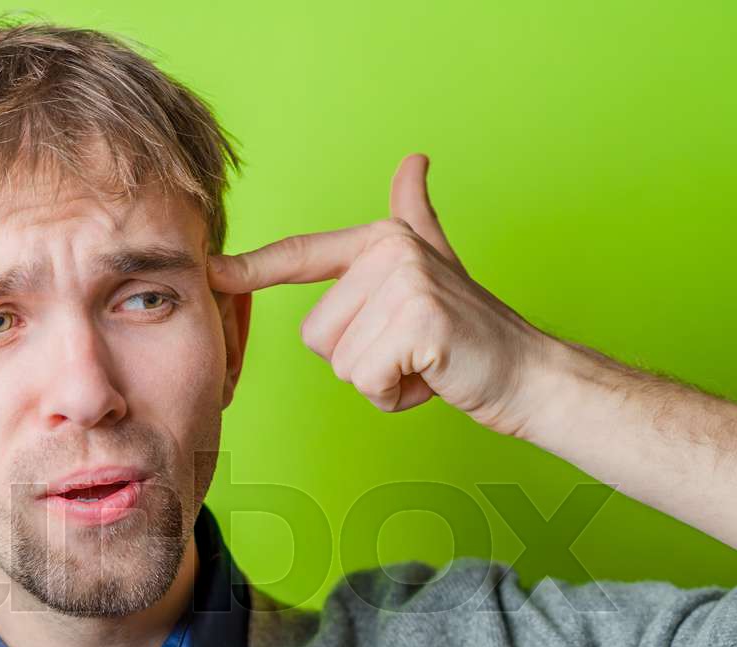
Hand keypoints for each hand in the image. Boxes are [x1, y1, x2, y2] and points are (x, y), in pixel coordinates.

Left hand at [208, 153, 558, 436]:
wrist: (527, 372)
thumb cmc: (469, 330)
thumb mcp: (436, 265)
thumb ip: (415, 213)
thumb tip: (413, 160)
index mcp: (382, 239)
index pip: (302, 254)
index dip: (252, 268)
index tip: (210, 271)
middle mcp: (391, 251)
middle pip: (317, 336)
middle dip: (360, 360)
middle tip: (412, 348)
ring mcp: (406, 284)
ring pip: (340, 363)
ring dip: (380, 379)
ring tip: (424, 360)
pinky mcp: (419, 323)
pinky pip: (368, 380)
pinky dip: (397, 395)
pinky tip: (432, 375)